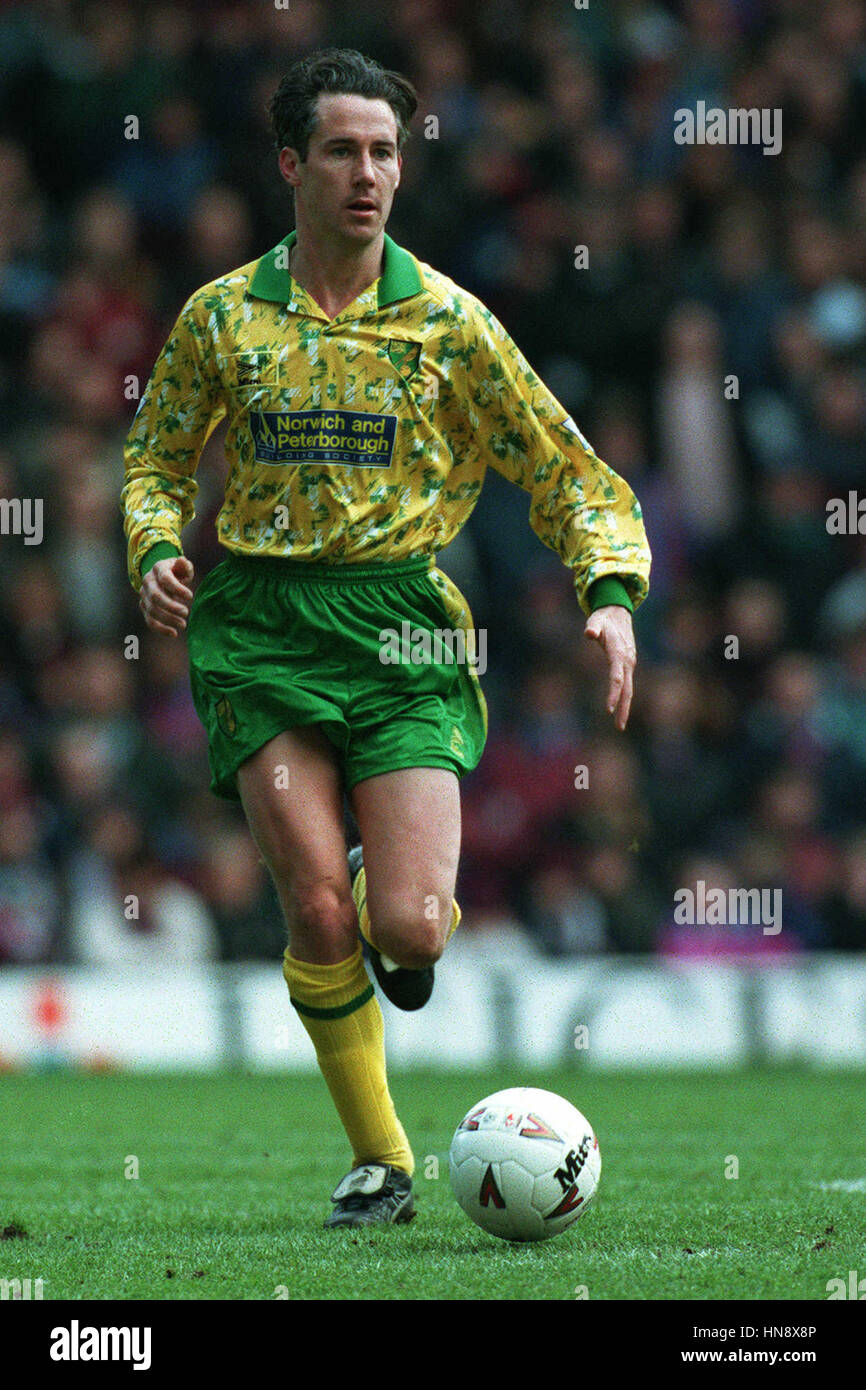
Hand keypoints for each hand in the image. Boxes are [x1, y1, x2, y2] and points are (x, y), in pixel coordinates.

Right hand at [139, 555, 194, 636]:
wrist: (162, 576)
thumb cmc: (177, 572)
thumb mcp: (183, 567)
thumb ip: (184, 565)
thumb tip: (182, 561)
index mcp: (159, 568)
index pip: (165, 579)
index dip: (177, 588)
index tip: (190, 597)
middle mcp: (148, 581)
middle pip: (156, 596)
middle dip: (171, 606)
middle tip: (186, 612)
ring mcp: (144, 595)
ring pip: (152, 610)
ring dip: (168, 619)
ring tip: (183, 625)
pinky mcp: (144, 607)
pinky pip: (149, 620)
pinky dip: (160, 629)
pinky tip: (174, 633)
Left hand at [584, 605, 636, 730]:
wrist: (619, 613)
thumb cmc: (604, 618)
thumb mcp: (596, 620)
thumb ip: (593, 626)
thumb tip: (589, 633)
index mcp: (619, 653)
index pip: (617, 677)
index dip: (614, 693)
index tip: (609, 709)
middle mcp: (627, 661)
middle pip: (627, 689)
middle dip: (623, 708)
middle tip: (619, 727)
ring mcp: (630, 663)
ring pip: (629, 689)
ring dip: (625, 706)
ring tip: (619, 725)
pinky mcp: (628, 665)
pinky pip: (627, 685)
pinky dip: (625, 698)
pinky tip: (620, 710)